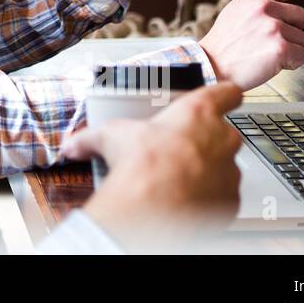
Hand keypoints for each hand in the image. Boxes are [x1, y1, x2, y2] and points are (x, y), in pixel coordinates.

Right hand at [63, 82, 243, 249]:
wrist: (154, 209)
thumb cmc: (142, 165)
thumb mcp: (110, 137)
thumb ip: (92, 137)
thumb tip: (73, 144)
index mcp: (198, 113)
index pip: (227, 92)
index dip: (224, 94)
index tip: (220, 98)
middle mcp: (221, 138)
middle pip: (225, 132)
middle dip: (207, 139)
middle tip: (180, 148)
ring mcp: (229, 170)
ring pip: (225, 165)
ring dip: (207, 170)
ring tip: (179, 178)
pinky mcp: (231, 200)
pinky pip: (224, 195)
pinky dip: (209, 197)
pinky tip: (185, 199)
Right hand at [199, 0, 303, 89]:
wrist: (210, 65)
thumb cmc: (224, 41)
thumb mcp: (238, 9)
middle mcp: (265, 8)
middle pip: (302, 16)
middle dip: (292, 29)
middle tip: (267, 40)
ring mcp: (273, 27)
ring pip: (303, 39)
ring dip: (290, 49)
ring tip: (264, 52)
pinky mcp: (280, 48)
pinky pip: (302, 56)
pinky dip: (291, 63)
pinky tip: (270, 63)